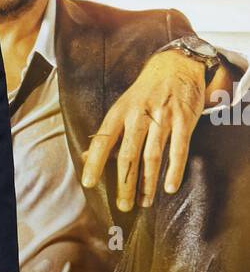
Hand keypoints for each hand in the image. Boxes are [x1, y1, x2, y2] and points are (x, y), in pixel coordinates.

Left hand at [80, 48, 207, 209]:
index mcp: (119, 112)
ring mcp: (163, 117)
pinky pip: (179, 149)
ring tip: (144, 203)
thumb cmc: (144, 93)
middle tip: (122, 206)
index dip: (95, 163)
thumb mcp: (121, 107)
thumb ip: (108, 133)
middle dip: (125, 183)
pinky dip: (174, 170)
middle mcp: (139, 115)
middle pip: (129, 154)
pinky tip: (169, 187)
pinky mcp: (184, 120)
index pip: (103, 140)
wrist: (175, 65)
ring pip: (153, 155)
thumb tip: (87, 158)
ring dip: (148, 183)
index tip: (89, 183)